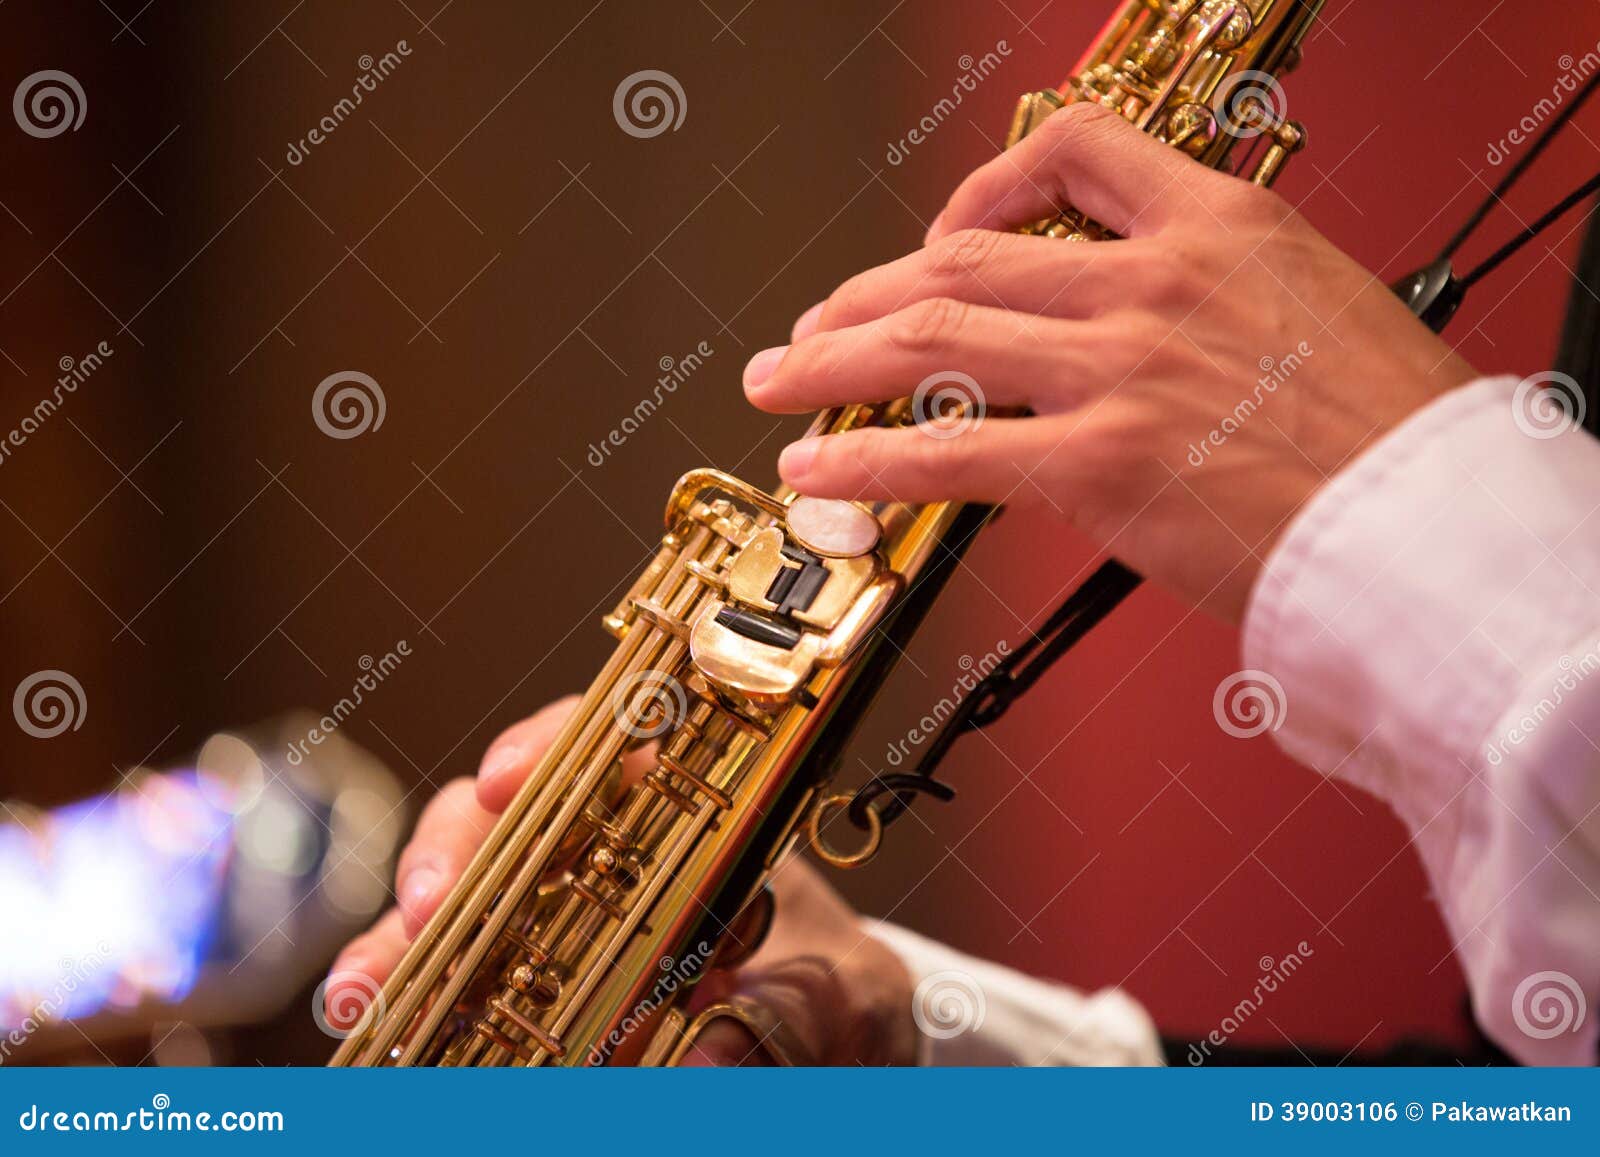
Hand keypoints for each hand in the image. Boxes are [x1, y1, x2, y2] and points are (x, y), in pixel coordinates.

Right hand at [326, 697, 918, 1065]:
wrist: (842, 1053)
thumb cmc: (842, 999)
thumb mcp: (843, 1004)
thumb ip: (786, 1025)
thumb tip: (700, 1065)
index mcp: (696, 819)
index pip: (613, 745)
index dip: (551, 746)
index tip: (509, 778)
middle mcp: (614, 857)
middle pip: (509, 819)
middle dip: (450, 850)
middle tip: (422, 905)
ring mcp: (564, 922)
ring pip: (463, 902)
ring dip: (403, 938)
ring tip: (363, 994)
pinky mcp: (535, 990)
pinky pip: (462, 983)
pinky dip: (417, 1002)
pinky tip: (378, 1031)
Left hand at [741, 102, 1477, 620]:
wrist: (1434, 525)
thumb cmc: (1391, 437)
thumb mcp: (1314, 312)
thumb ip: (1213, 304)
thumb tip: (1141, 338)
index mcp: (1219, 226)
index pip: (1074, 153)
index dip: (986, 185)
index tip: (950, 229)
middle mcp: (1154, 281)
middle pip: (964, 256)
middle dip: (869, 291)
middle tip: (817, 324)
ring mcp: (1121, 369)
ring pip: (933, 335)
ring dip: (834, 357)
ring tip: (780, 379)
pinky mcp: (1100, 463)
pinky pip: (946, 447)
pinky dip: (865, 454)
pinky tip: (818, 463)